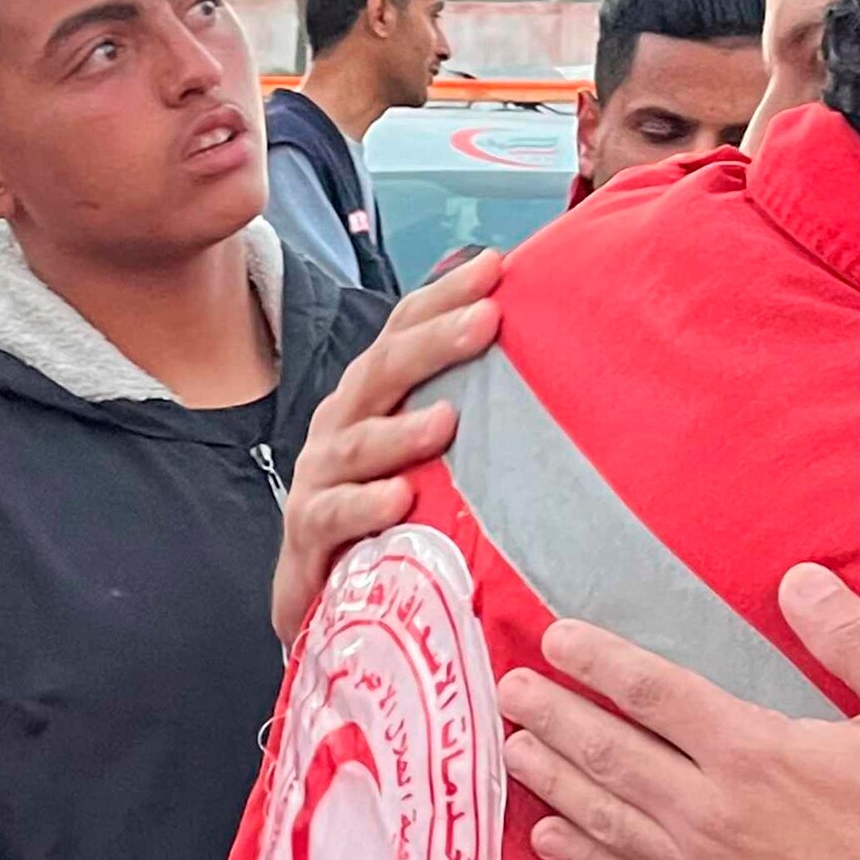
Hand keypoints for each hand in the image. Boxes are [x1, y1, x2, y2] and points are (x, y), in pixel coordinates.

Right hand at [275, 249, 505, 638]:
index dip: (443, 296)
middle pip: (382, 370)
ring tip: (448, 420)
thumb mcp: (425, 454)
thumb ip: (466, 410)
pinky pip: (334, 515)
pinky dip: (365, 506)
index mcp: (371, 395)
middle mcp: (343, 423)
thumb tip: (549, 369)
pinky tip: (398, 499)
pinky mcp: (310, 533)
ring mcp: (322, 477)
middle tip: (487, 320)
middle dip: (434, 342)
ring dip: (403, 430)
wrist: (318, 592)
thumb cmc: (385, 513)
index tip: (495, 267)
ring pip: (359, 443)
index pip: (403, 329)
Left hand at [495, 564, 859, 859]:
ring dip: (551, 780)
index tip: (556, 640)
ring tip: (513, 750)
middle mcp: (711, 811)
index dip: (598, 662)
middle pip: (608, 753)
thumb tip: (799, 579)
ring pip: (604, 817)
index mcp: (755, 750)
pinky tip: (548, 839)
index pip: (652, 692)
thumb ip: (854, 638)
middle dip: (552, 715)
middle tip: (508, 690)